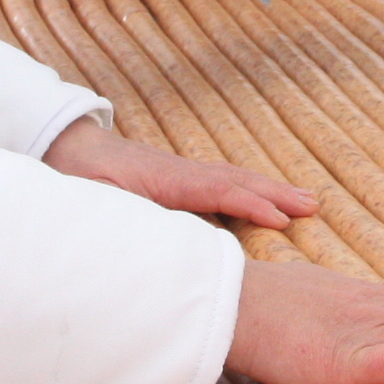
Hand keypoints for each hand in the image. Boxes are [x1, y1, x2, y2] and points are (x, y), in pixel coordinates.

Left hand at [45, 115, 317, 228]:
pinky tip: (269, 198)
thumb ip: (120, 214)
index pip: (217, 192)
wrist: (70, 148)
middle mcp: (183, 174)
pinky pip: (227, 183)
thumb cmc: (81, 177)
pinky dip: (254, 188)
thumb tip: (144, 235)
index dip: (249, 205)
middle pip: (238, 181)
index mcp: (166, 182)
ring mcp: (186, 174)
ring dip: (273, 189)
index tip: (279, 219)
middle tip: (313, 206)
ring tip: (307, 201)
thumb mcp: (94, 198)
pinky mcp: (183, 179)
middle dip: (277, 194)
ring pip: (237, 180)